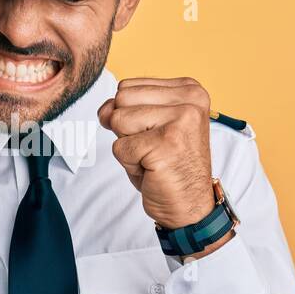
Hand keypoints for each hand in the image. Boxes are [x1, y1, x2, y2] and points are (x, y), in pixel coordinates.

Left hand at [97, 77, 216, 229]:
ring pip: (118, 120)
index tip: (158, 135)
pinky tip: (153, 170)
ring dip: (128, 146)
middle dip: (127, 129)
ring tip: (153, 158)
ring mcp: (180, 120)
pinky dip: (130, 164)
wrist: (189, 206)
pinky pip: (120, 148)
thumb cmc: (168, 166)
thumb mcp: (146, 127)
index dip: (131, 115)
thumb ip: (124, 108)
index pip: (128, 87)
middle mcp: (190, 100)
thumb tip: (105, 109)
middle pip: (121, 99)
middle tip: (153, 148)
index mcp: (189, 90)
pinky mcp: (166, 143)